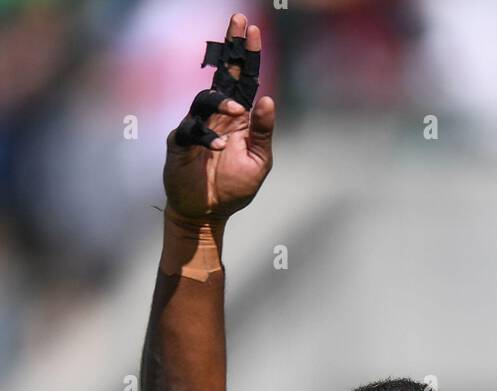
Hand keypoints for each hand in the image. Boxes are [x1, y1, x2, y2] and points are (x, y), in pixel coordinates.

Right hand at [164, 12, 274, 222]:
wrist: (207, 214)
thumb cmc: (233, 188)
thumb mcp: (259, 162)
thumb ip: (263, 132)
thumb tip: (267, 99)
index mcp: (238, 117)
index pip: (244, 79)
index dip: (247, 55)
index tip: (252, 28)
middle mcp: (218, 115)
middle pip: (223, 73)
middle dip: (231, 47)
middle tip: (239, 21)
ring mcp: (197, 126)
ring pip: (205, 98)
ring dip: (222, 100)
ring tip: (237, 111)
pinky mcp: (180, 143)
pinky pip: (191, 130)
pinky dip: (206, 136)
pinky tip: (219, 147)